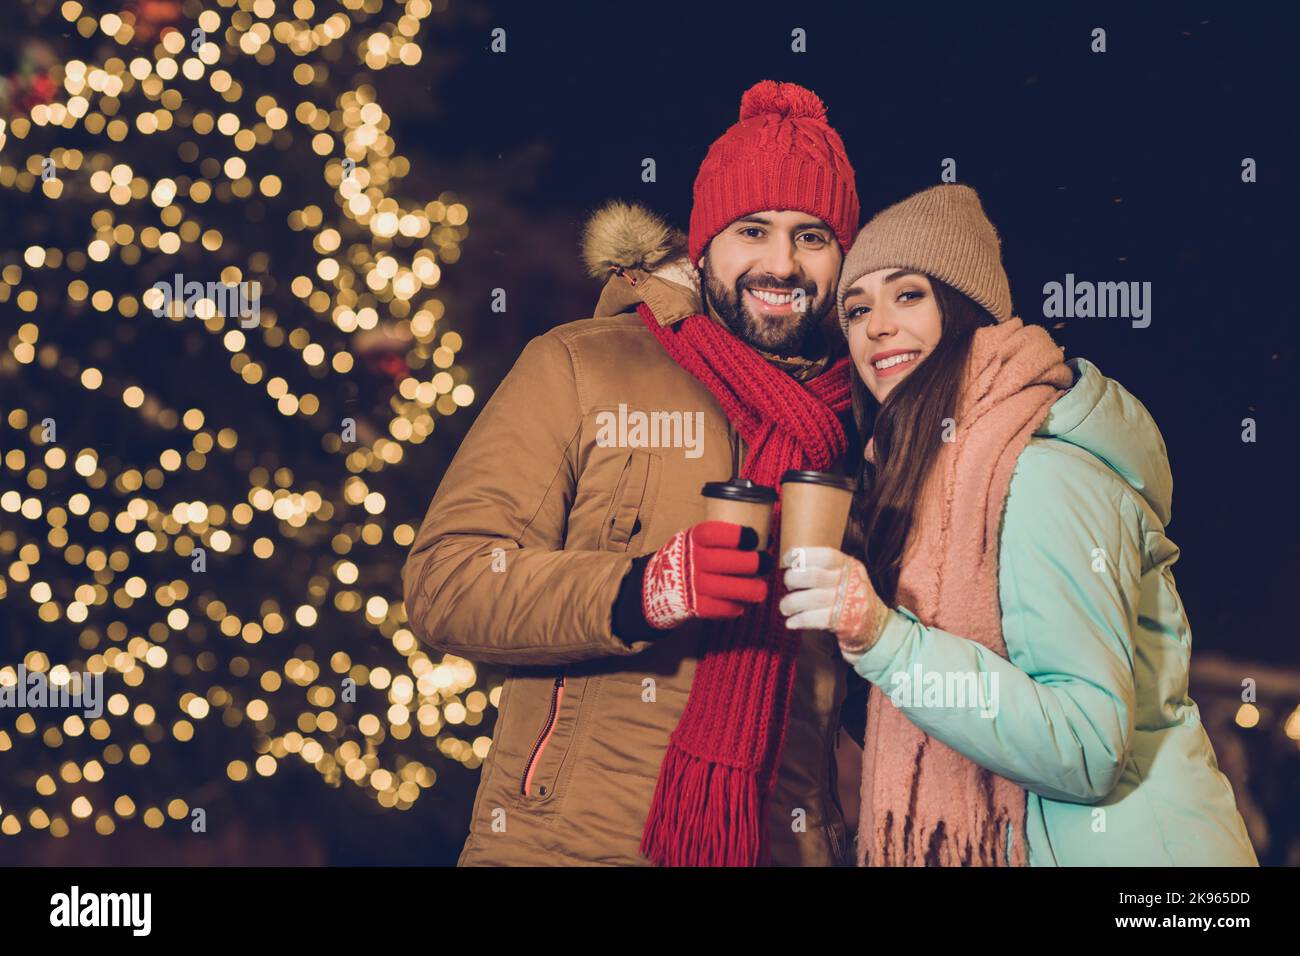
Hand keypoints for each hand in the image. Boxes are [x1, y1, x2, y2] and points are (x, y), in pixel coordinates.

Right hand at [641, 521, 771, 629]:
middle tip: (765, 562)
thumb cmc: (691, 558)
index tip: (753, 538)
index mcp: (692, 539)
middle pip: (721, 561)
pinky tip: (740, 603)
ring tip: (761, 589)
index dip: (736, 536)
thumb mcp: (697, 540)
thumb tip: (763, 542)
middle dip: (750, 563)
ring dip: (747, 589)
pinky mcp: (692, 606)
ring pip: (722, 588)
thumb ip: (721, 540)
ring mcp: (689, 584)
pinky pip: (718, 608)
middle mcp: (689, 560)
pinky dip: (733, 607)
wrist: (658, 586)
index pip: (713, 534)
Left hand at [778, 546, 888, 655]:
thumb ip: (825, 567)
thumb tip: (792, 561)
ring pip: (812, 599)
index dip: (803, 556)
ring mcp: (846, 602)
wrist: (874, 624)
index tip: (787, 560)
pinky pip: (814, 619)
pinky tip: (791, 622)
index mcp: (848, 566)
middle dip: (793, 579)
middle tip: (788, 585)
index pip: (826, 555)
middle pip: (814, 576)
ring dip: (791, 603)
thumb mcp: (846, 574)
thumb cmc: (851, 595)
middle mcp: (848, 582)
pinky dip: (798, 620)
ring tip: (785, 607)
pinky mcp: (842, 622)